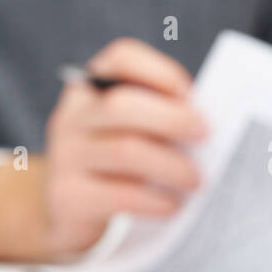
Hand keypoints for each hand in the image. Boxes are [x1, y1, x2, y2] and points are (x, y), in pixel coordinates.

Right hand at [0, 39, 210, 260]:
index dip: (158, 70)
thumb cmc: (116, 165)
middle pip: (122, 106)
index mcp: (92, 88)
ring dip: (171, 165)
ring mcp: (66, 156)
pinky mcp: (68, 197)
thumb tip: (204, 125)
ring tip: (195, 180)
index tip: (188, 92)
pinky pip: (120, 194)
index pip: (121, 59)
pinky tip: (172, 204)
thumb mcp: (132, 132)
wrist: (66, 212)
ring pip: (125, 151)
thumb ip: (160, 119)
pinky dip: (154, 200)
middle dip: (171, 119)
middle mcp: (73, 116)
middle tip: (205, 135)